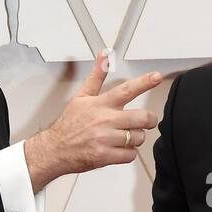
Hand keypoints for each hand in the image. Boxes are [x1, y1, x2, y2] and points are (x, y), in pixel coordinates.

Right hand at [24, 51, 161, 189]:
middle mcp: (105, 120)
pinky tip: (119, 149)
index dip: (144, 82)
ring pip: (138, 138)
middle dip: (149, 120)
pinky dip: (128, 153)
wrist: (55, 149)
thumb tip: (104, 56)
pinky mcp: (105, 156)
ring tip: (124, 137)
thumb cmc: (69, 124)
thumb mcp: (81, 96)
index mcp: (100, 104)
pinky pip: (130, 155)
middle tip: (147, 121)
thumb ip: (96, 76)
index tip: (156, 77)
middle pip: (141, 118)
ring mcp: (105, 139)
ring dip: (136, 138)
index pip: (126, 90)